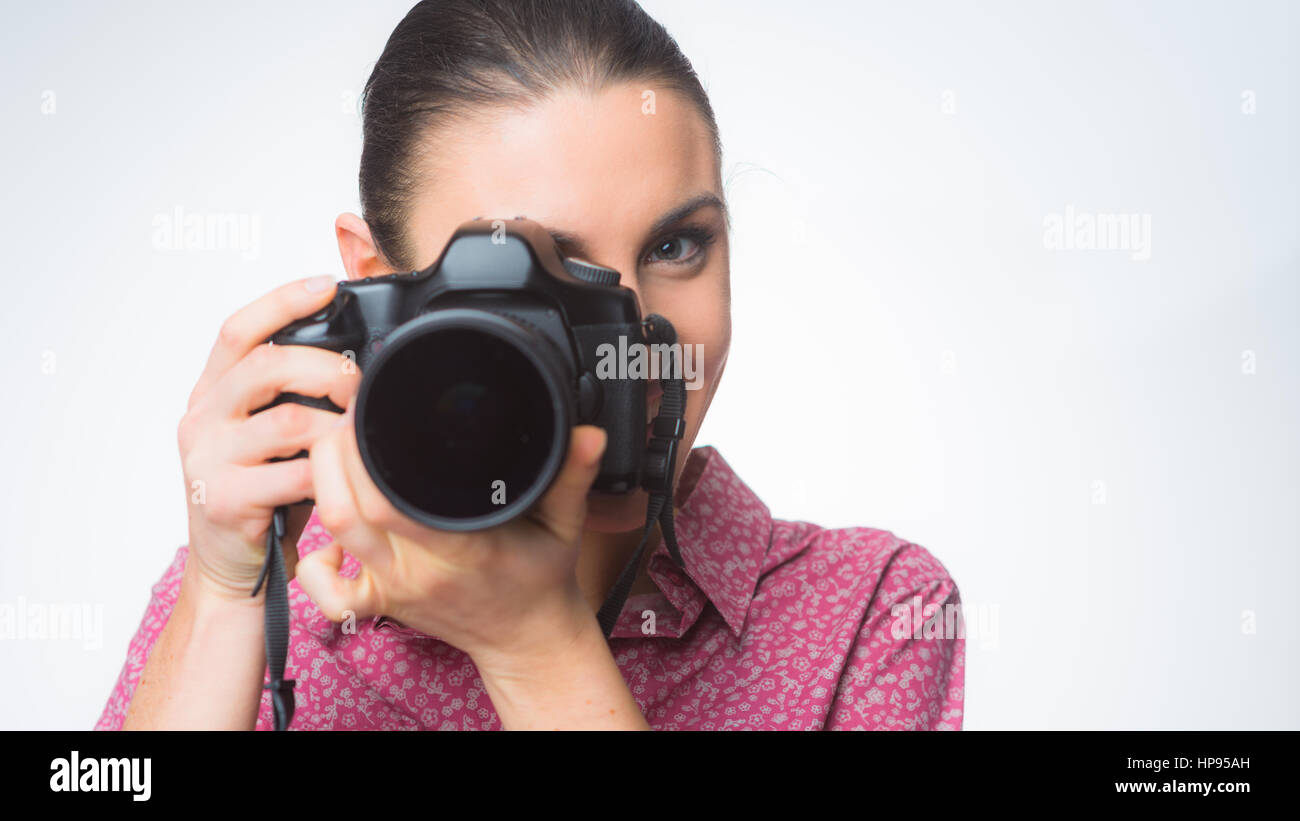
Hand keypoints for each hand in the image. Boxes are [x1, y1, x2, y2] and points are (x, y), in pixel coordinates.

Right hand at [178, 276, 360, 602]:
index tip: (327, 285)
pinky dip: (330, 474)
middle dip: (328, 367)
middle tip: (361, 384)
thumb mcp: (268, 439)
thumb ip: (290, 399)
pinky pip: (295, 475)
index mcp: (211, 395)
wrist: (232, 571)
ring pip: (290, 421)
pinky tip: (342, 478)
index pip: (238, 330)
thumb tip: (353, 359)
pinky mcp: (225, 500)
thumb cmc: (263, 500)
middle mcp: (202, 419)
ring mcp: (209, 460)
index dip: (283, 300)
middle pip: (268, 365)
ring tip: (358, 437)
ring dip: (338, 426)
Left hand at [295, 403, 607, 671]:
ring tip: (337, 448)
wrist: (528, 640)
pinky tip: (331, 530)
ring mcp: (393, 588)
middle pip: (343, 510)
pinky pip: (325, 590)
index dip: (364, 451)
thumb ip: (573, 475)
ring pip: (330, 534)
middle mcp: (418, 570)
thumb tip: (589, 434)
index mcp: (462, 548)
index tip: (371, 408)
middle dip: (334, 454)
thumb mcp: (566, 523)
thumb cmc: (542, 578)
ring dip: (321, 486)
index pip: (388, 501)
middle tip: (350, 417)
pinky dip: (313, 558)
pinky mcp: (379, 602)